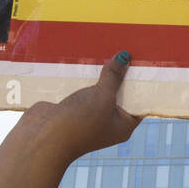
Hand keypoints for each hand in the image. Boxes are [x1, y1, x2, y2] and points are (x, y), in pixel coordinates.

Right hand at [23, 55, 140, 161]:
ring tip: (105, 49)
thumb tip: (124, 57)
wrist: (43, 138)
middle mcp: (108, 122)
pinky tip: (84, 59)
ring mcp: (88, 116)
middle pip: (119, 94)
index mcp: (123, 125)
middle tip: (125, 50)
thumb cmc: (80, 122)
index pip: (140, 103)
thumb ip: (113, 76)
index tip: (145, 62)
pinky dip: (82, 78)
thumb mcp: (103, 96)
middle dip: (119, 74)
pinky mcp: (71, 109)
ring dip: (99, 75)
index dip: (143, 84)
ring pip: (97, 90)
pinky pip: (80, 90)